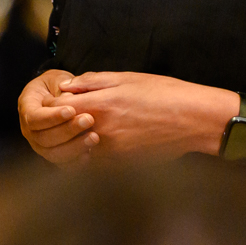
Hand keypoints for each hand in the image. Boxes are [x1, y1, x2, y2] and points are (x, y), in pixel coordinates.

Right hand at [18, 69, 97, 163]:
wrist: (58, 96)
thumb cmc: (57, 85)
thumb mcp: (57, 78)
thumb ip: (61, 88)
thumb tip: (68, 100)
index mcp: (27, 108)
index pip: (35, 118)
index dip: (52, 117)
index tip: (71, 110)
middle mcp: (31, 131)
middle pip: (44, 138)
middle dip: (67, 131)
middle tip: (88, 119)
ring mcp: (41, 146)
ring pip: (53, 154)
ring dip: (75, 147)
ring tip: (94, 137)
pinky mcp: (55, 155)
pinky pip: (64, 164)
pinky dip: (77, 160)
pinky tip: (91, 151)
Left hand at [58, 72, 232, 159]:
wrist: (192, 119)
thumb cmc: (162, 93)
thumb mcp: (126, 78)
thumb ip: (92, 82)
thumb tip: (65, 87)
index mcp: (99, 105)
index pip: (56, 109)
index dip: (52, 105)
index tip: (58, 101)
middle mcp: (100, 131)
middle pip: (63, 131)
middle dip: (60, 123)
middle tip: (67, 116)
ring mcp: (110, 151)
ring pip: (77, 149)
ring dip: (74, 140)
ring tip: (84, 129)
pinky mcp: (122, 165)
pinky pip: (95, 162)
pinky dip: (91, 153)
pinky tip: (101, 142)